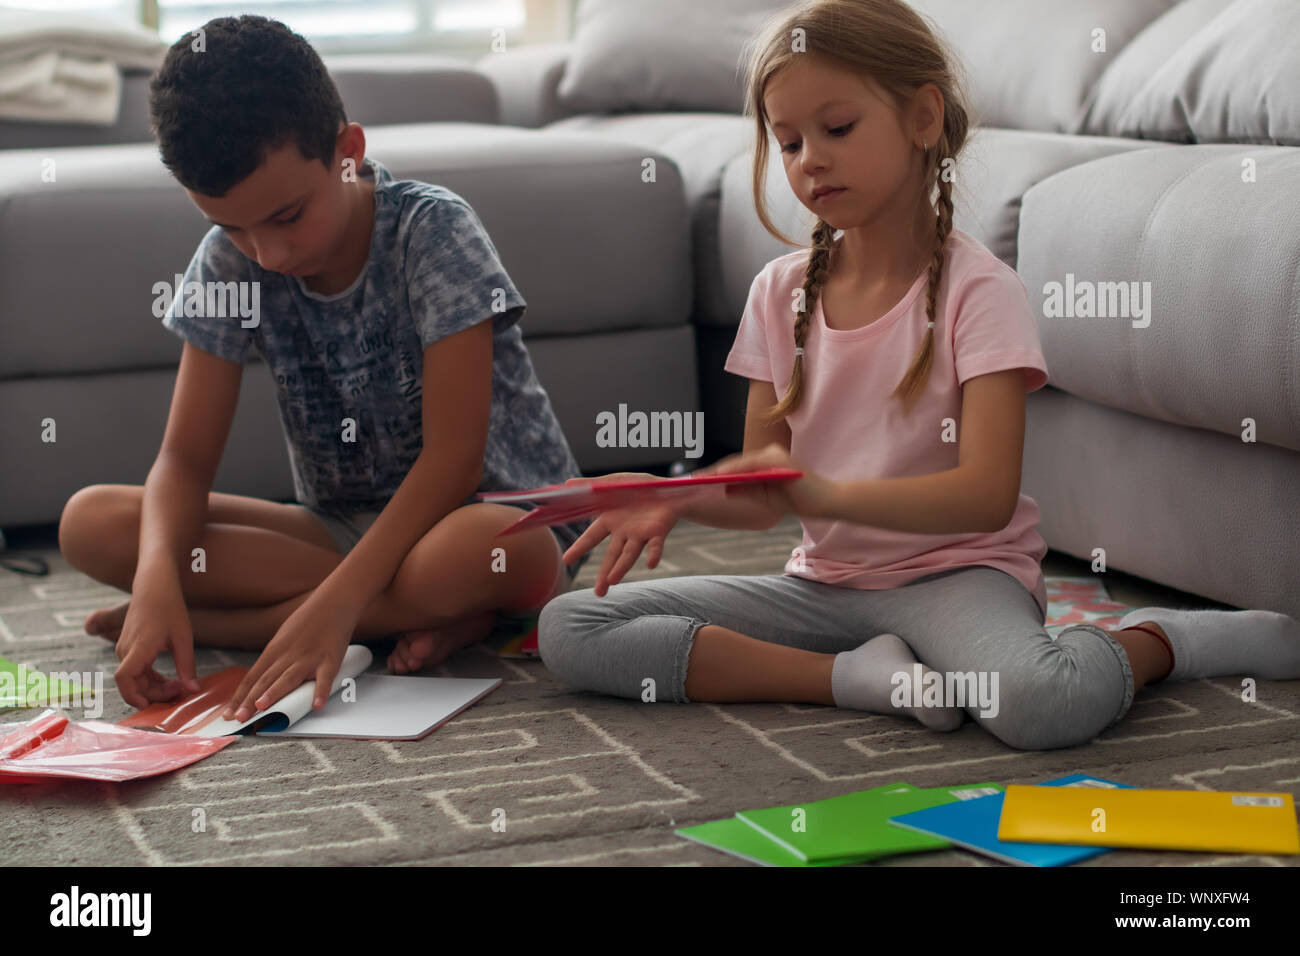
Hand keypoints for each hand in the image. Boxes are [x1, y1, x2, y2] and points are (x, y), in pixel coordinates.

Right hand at [114, 571, 200, 708]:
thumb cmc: (170, 608)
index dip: (133, 696)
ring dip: (153, 688)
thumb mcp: (183, 638)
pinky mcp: (129, 647)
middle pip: (132, 684)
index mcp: (138, 647)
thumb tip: (192, 691)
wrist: (155, 586)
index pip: (124, 678)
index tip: (150, 705)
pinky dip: (151, 679)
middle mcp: (126, 650)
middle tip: (180, 693)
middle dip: (154, 694)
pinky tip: (170, 680)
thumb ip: (187, 666)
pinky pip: (136, 670)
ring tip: (179, 687)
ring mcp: (125, 649)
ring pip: (134, 679)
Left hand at [221, 596, 353, 723]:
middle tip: (240, 718)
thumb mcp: (284, 638)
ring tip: (262, 707)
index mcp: (274, 650)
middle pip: (266, 680)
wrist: (333, 603)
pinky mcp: (330, 660)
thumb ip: (275, 659)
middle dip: (250, 701)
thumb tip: (263, 680)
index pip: (252, 677)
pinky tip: (316, 705)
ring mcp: (309, 658)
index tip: (229, 714)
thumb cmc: (308, 621)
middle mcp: (288, 655)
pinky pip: (325, 678)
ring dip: (274, 693)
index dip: (240, 697)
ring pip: (288, 678)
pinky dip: (320, 692)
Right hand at [562, 473, 683, 596]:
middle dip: (604, 574)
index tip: (565, 560)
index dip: (579, 548)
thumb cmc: (639, 488)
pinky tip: (651, 564)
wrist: (670, 489)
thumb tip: (567, 484)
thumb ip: (591, 485)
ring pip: (630, 554)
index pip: (591, 537)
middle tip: (598, 593)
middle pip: (612, 556)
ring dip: (622, 567)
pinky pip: (655, 544)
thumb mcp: (613, 483)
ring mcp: (641, 534)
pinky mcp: (658, 532)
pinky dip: (653, 553)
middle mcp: (624, 532)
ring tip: (612, 582)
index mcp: (610, 521)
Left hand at [698, 443, 835, 518]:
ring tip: (699, 479)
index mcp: (766, 462)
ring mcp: (774, 455)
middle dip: (712, 472)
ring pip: (740, 462)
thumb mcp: (766, 497)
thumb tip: (725, 488)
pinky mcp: (779, 459)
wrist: (825, 502)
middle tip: (690, 480)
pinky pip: (752, 465)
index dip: (715, 474)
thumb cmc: (799, 501)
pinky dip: (735, 470)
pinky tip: (720, 476)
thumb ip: (747, 490)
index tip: (696, 482)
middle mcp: (769, 454)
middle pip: (735, 463)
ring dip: (719, 470)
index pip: (736, 467)